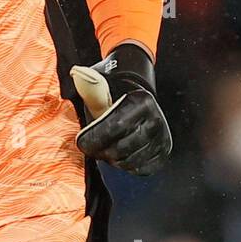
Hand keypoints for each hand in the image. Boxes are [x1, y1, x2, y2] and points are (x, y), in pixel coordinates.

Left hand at [70, 43, 171, 176]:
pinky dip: (127, 166)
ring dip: (113, 160)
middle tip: (93, 148)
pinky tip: (119, 157)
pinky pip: (142, 168)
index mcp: (141, 101)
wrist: (136, 98)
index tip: (82, 143)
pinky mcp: (163, 151)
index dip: (94, 139)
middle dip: (102, 152)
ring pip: (131, 161)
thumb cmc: (113, 95)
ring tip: (105, 150)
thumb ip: (90, 85)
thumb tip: (77, 73)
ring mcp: (163, 137)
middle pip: (122, 148)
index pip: (115, 127)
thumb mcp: (101, 88)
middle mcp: (156, 119)